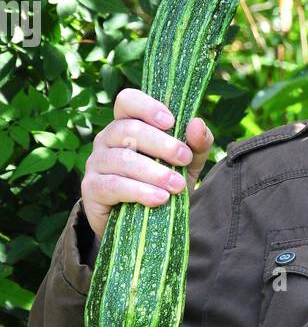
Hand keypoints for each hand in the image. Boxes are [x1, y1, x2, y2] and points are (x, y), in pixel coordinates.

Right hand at [81, 88, 212, 242]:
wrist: (143, 225)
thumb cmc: (163, 184)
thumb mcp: (187, 165)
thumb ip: (196, 144)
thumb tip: (197, 123)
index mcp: (127, 124)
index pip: (128, 100)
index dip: (147, 107)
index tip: (171, 121)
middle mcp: (107, 139)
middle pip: (128, 129)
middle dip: (160, 143)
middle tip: (184, 158)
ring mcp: (95, 162)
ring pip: (122, 159)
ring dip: (153, 172)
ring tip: (177, 185)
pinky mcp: (91, 188)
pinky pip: (113, 185)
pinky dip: (139, 191)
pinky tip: (159, 199)